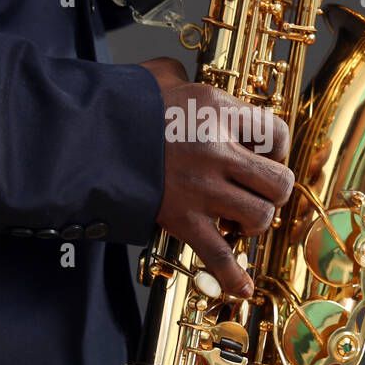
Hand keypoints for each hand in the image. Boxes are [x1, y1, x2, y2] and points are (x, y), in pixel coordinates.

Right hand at [140, 58, 293, 297]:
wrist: (86, 138)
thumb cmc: (123, 107)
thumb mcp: (161, 77)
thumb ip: (182, 78)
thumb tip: (180, 79)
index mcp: (219, 110)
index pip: (277, 134)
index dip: (277, 149)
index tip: (264, 155)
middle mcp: (218, 150)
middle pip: (279, 182)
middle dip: (273, 190)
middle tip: (256, 190)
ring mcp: (202, 189)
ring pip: (259, 217)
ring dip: (254, 221)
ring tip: (237, 217)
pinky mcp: (182, 219)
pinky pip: (219, 255)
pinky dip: (232, 275)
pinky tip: (242, 287)